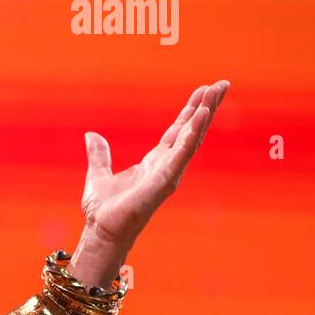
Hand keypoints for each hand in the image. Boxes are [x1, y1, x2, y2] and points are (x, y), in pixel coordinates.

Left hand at [69, 79, 229, 287]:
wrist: (100, 231)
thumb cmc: (103, 210)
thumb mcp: (98, 173)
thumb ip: (99, 155)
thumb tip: (91, 136)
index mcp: (154, 162)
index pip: (177, 130)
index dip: (190, 111)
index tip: (203, 91)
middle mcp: (166, 166)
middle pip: (191, 130)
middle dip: (207, 106)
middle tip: (222, 84)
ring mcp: (168, 173)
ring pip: (191, 138)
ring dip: (205, 114)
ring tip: (217, 92)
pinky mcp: (164, 181)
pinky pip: (181, 153)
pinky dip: (192, 134)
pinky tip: (202, 115)